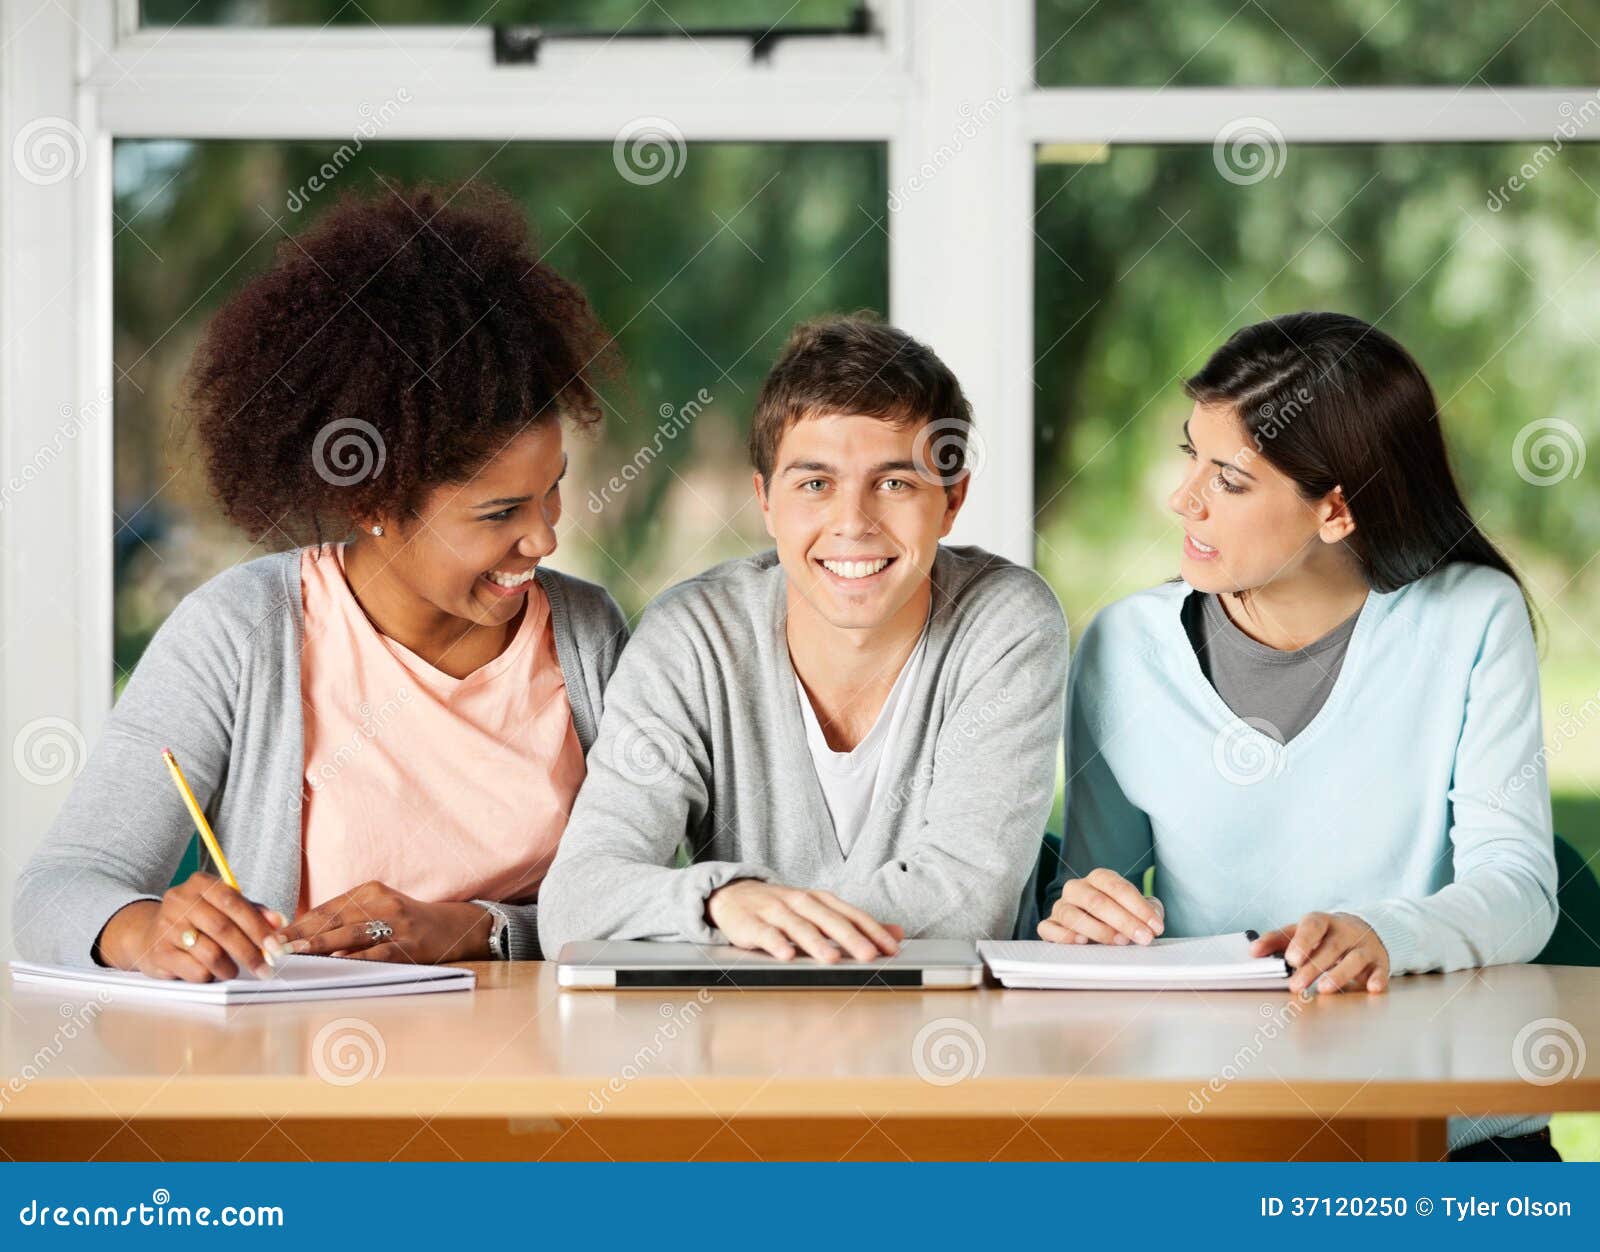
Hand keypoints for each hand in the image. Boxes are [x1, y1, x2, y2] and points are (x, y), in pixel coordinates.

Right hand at [96, 872, 286, 981]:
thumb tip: (279, 923)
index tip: (276, 945)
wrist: (148, 933)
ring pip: (211, 953)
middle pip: (223, 929)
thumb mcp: (223, 907)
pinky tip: (210, 972)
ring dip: (230, 968)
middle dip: (250, 952)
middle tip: (266, 969)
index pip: (233, 902)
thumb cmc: (198, 919)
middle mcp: (180, 901)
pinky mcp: (159, 953)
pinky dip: (210, 976)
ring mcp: (166, 927)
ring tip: (233, 970)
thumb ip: (253, 911)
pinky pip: (195, 971)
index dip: (258, 925)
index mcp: (200, 883)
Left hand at [272, 880, 492, 963]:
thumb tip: (301, 938)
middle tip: (273, 947)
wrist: (455, 926)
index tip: (271, 936)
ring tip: (295, 955)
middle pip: (334, 919)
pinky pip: (378, 952)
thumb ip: (346, 920)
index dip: (298, 923)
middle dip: (300, 935)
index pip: (326, 908)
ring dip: (320, 945)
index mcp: (370, 891)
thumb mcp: (378, 911)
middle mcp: (382, 902)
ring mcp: (398, 922)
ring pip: (351, 934)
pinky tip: (337, 963)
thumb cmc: (408, 923)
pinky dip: (356, 958)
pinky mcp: (410, 943)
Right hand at [706, 880, 903, 961]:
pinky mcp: (750, 923)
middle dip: (850, 938)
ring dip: (816, 942)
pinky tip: (786, 955)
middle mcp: (800, 901)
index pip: (851, 914)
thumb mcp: (819, 911)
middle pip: (829, 919)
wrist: (732, 895)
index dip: (872, 931)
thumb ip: (856, 924)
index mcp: (819, 899)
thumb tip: (896, 934)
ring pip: (799, 926)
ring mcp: (775, 911)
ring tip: (832, 959)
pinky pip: (765, 933)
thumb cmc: (782, 908)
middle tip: (869, 956)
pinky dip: (776, 943)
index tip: (890, 949)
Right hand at [1038, 867, 1163, 944]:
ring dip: (1098, 930)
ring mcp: (1060, 906)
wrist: (1093, 926)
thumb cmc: (1117, 916)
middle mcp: (1076, 889)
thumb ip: (1149, 911)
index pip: (1116, 887)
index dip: (1138, 907)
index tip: (1155, 926)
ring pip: (1072, 915)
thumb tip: (1154, 923)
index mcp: (1098, 879)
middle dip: (1124, 920)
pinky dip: (1064, 935)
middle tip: (1143, 937)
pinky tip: (1082, 942)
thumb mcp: (1137, 910)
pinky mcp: (1048, 925)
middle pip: (1096, 900)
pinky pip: (1048, 928)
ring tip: (1119, 942)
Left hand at [1251, 912, 1389, 994]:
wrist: (1365, 929)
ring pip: (1354, 959)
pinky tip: (1371, 988)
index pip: (1312, 926)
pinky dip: (1378, 979)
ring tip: (1323, 989)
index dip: (1302, 942)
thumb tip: (1254, 951)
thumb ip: (1278, 940)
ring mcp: (1364, 946)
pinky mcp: (1379, 962)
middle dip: (1312, 967)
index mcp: (1323, 922)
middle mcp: (1345, 932)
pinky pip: (1381, 970)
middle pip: (1330, 948)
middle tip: (1296, 985)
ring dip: (1339, 975)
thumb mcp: (1302, 932)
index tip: (1290, 959)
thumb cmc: (1325, 935)